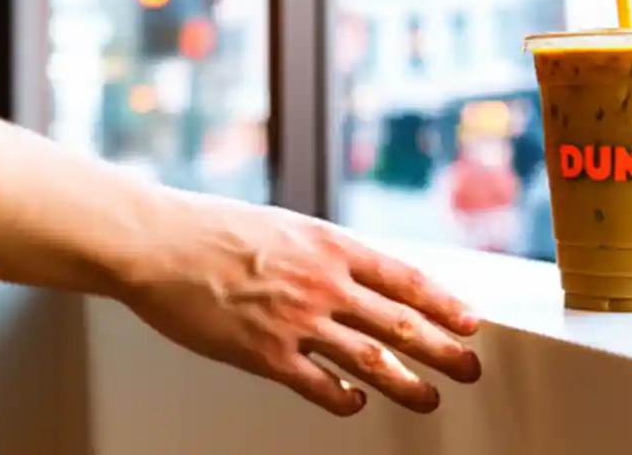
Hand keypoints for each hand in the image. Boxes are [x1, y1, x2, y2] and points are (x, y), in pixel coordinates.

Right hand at [117, 190, 481, 416]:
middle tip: (470, 368)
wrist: (160, 244)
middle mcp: (323, 284)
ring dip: (408, 384)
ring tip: (429, 399)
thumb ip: (324, 253)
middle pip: (400, 324)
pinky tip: (355, 404)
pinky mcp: (266, 355)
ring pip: (371, 361)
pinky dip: (344, 400)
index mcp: (330, 246)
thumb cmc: (215, 230)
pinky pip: (318, 386)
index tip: (470, 321)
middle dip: (444, 350)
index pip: (405, 279)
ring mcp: (297, 321)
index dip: (443, 304)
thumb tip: (360, 275)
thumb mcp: (285, 227)